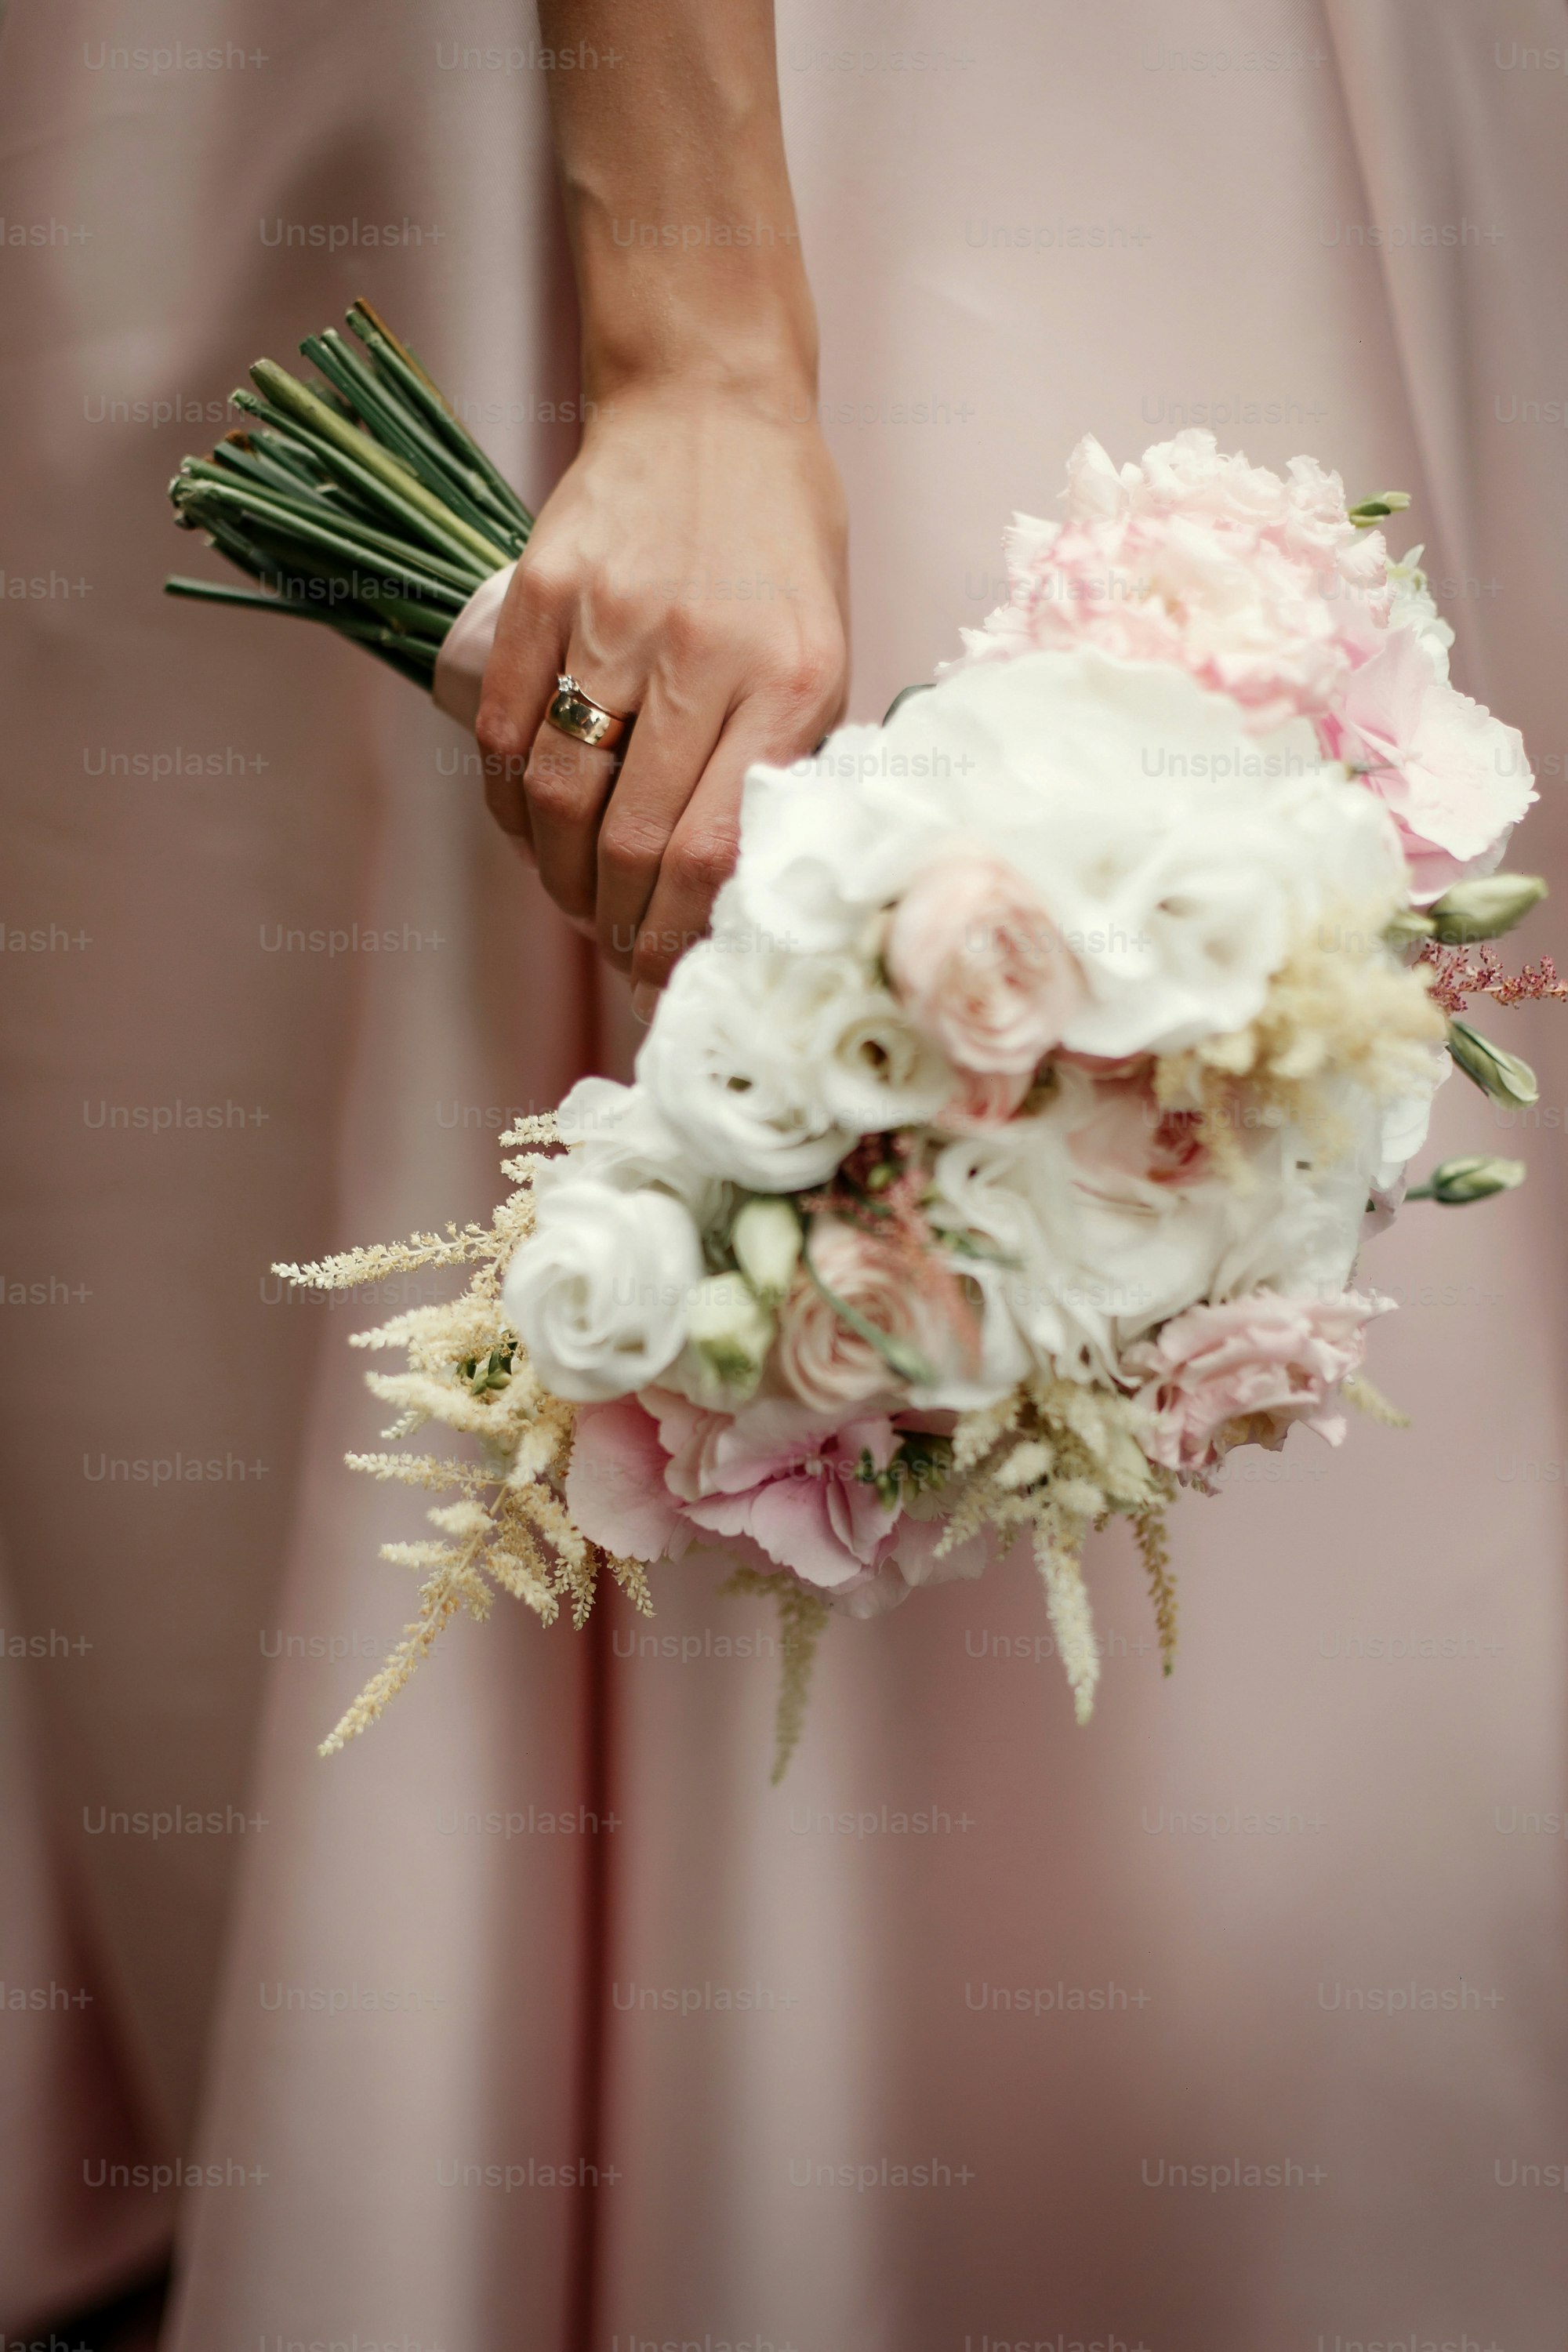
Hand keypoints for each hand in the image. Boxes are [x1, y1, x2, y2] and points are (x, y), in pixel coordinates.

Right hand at [474, 377, 848, 1006]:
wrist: (712, 405)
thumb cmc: (781, 546)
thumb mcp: (821, 652)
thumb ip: (779, 764)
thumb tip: (726, 898)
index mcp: (789, 680)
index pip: (712, 853)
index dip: (676, 938)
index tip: (667, 978)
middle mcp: (700, 652)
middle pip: (629, 840)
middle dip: (618, 925)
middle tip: (619, 952)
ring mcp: (612, 617)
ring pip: (559, 798)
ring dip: (559, 878)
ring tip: (578, 902)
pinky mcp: (542, 586)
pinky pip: (506, 733)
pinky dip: (511, 807)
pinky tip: (534, 835)